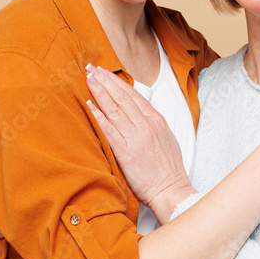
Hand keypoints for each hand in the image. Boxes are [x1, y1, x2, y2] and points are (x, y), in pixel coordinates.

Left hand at [84, 64, 193, 222]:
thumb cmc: (169, 169)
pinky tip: (88, 104)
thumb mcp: (167, 139)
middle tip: (91, 68)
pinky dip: (98, 116)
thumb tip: (140, 113)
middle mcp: (146, 125)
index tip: (105, 72)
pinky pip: (109, 130)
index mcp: (157, 120)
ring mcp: (136, 138)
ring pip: (115, 109)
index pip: (133, 95)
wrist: (171, 190)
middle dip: (106, 80)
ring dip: (100, 92)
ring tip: (88, 79)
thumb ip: (153, 124)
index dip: (117, 82)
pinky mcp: (126, 153)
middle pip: (122, 97)